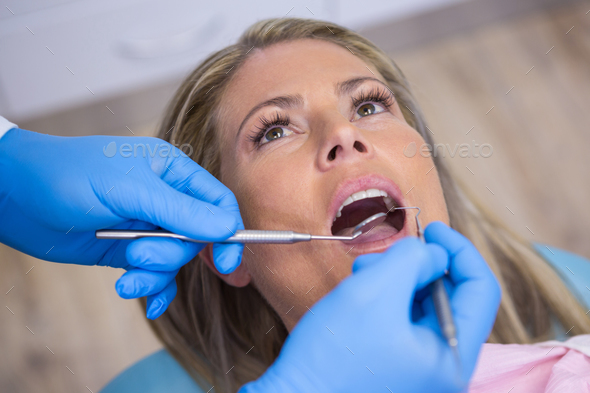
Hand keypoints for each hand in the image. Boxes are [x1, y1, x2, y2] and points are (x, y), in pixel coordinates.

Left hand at [0, 128, 243, 318]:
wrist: (17, 196)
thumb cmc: (70, 176)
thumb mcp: (129, 190)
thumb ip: (180, 212)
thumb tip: (226, 229)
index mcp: (173, 172)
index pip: (218, 203)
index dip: (228, 233)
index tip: (227, 262)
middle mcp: (166, 200)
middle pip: (198, 238)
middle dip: (172, 254)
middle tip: (139, 255)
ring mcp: (147, 226)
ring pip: (175, 260)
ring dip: (155, 273)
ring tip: (126, 273)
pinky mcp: (129, 250)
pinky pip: (156, 275)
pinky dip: (153, 289)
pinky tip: (142, 298)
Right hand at [240, 222, 500, 392]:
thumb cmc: (332, 358)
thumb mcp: (375, 291)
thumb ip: (413, 260)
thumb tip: (432, 254)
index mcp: (452, 356)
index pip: (481, 290)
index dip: (459, 251)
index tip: (434, 230)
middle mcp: (442, 367)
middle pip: (450, 297)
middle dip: (417, 267)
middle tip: (384, 255)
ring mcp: (419, 369)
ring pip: (422, 306)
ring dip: (396, 280)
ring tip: (362, 276)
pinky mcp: (396, 366)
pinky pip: (402, 321)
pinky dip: (385, 299)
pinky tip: (359, 295)